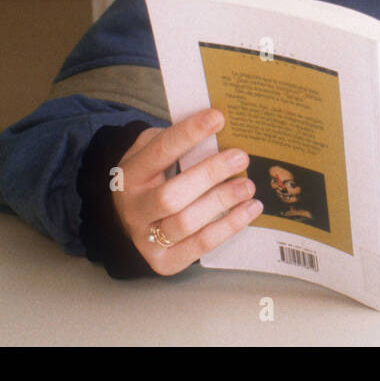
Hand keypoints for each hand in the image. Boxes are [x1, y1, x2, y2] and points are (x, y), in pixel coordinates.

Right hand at [111, 108, 262, 274]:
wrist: (131, 222)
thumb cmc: (153, 179)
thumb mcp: (151, 154)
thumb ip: (175, 140)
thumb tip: (217, 125)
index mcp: (129, 175)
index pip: (159, 152)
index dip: (189, 133)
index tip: (218, 117)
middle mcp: (133, 209)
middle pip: (171, 195)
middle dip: (209, 174)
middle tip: (241, 158)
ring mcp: (145, 239)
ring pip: (186, 223)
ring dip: (222, 202)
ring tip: (248, 186)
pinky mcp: (164, 262)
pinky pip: (200, 246)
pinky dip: (229, 226)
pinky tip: (250, 209)